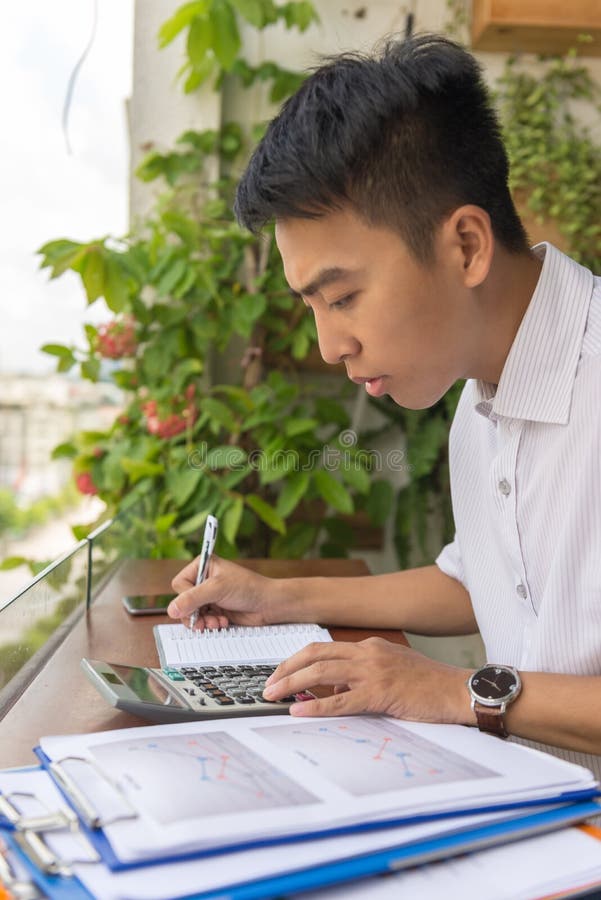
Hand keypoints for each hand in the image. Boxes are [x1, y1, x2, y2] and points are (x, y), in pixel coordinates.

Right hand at [168, 556, 272, 630]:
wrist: (268, 604)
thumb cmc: (248, 588)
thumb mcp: (218, 589)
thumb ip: (193, 599)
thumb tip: (172, 610)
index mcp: (203, 565)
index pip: (180, 583)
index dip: (186, 597)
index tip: (199, 604)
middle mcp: (204, 580)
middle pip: (183, 601)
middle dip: (194, 613)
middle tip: (203, 622)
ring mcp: (209, 596)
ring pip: (191, 613)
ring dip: (202, 621)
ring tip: (216, 623)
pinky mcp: (215, 609)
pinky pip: (202, 620)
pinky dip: (209, 624)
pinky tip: (222, 622)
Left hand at [263, 636, 473, 723]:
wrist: (457, 691)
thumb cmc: (427, 684)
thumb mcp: (392, 667)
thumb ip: (362, 673)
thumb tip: (334, 688)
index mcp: (369, 645)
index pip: (322, 647)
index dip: (295, 659)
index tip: (279, 672)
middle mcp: (367, 653)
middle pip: (314, 654)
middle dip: (285, 668)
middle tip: (267, 685)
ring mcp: (373, 671)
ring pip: (320, 672)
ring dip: (291, 683)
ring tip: (273, 696)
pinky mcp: (380, 693)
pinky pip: (340, 700)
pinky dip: (315, 705)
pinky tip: (299, 710)